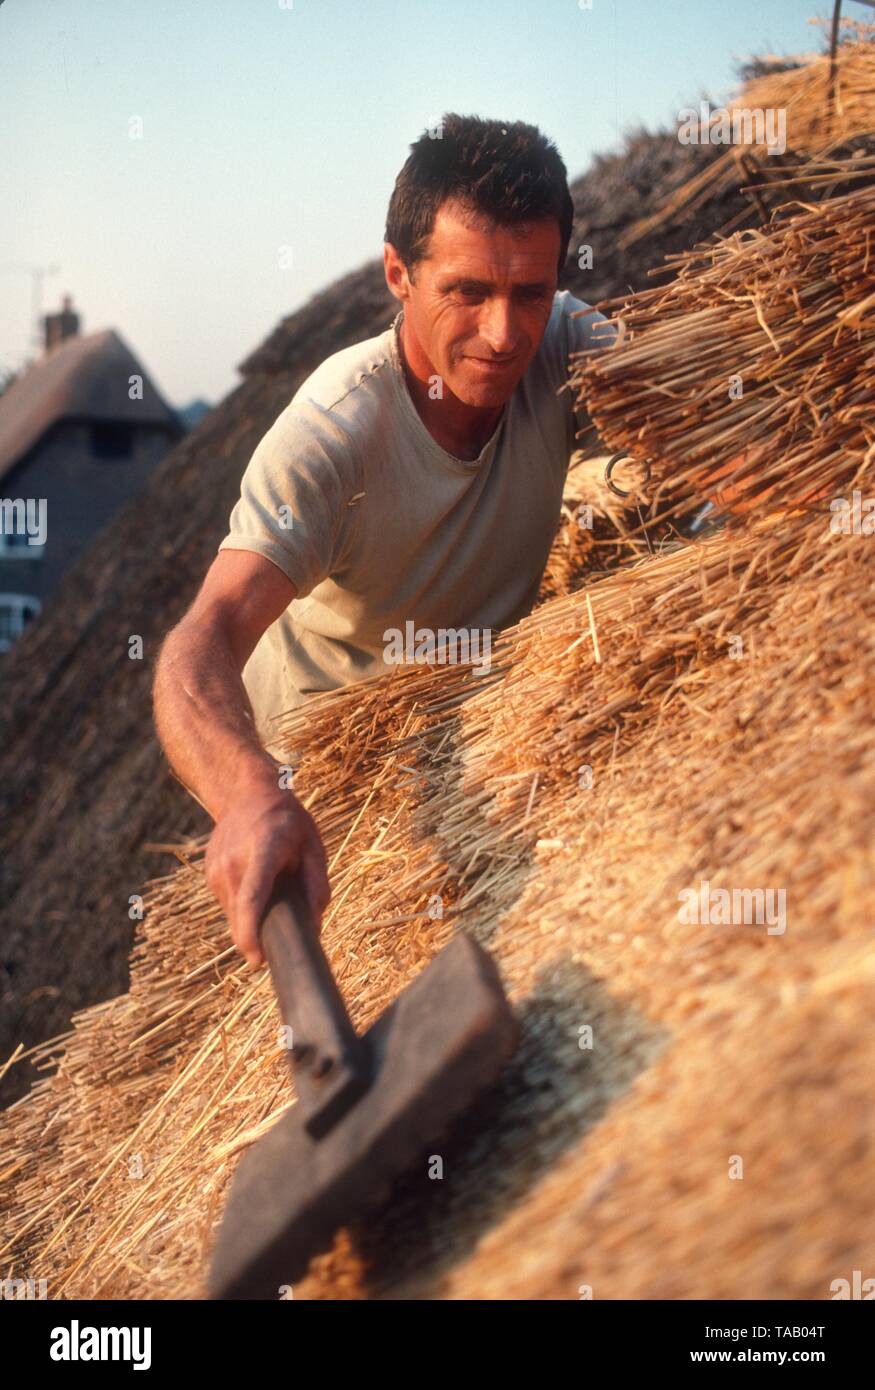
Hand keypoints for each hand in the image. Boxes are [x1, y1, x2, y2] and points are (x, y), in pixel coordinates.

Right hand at [204, 779, 329, 967]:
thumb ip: (317, 884)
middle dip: (259, 937)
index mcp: (263, 850)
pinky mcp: (209, 875)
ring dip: (252, 920)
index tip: (257, 959)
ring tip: (272, 894)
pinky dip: (244, 907)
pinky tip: (258, 887)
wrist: (247, 793)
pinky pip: (229, 904)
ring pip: (233, 914)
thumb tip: (314, 926)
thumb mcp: (313, 845)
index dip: (251, 932)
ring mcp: (216, 869)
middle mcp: (233, 861)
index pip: (251, 898)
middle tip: (282, 938)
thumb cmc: (288, 820)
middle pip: (241, 915)